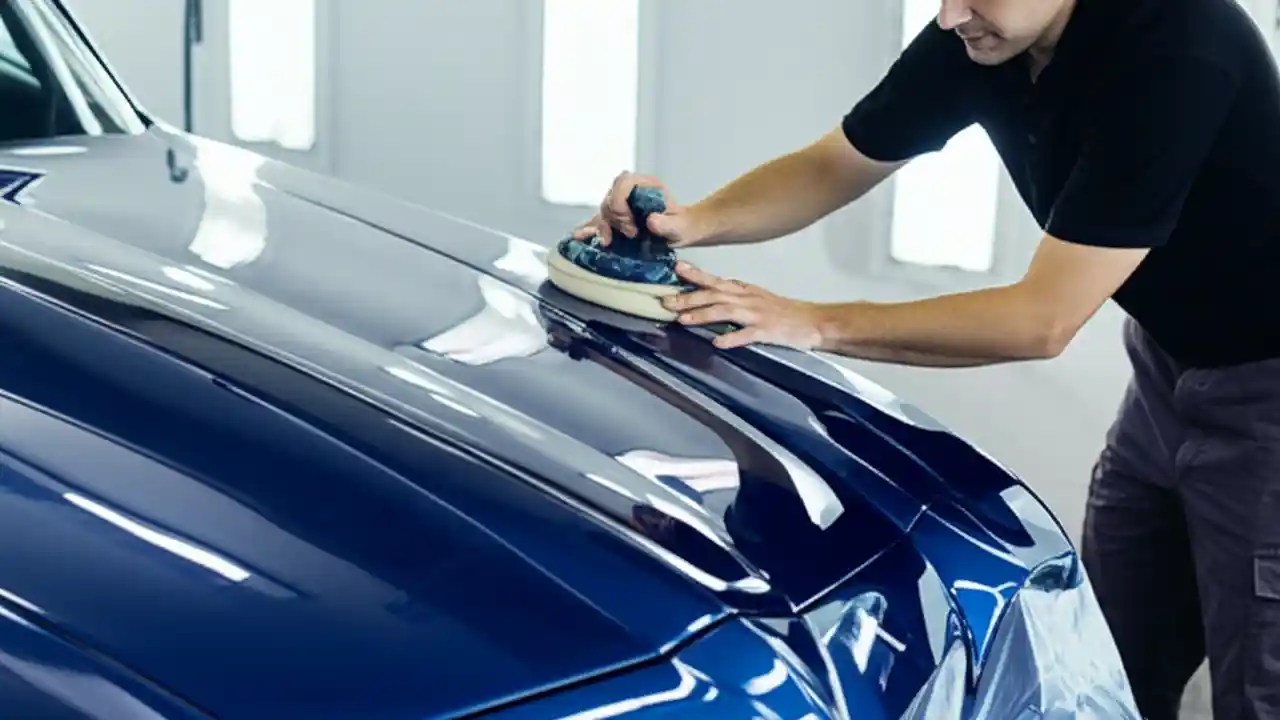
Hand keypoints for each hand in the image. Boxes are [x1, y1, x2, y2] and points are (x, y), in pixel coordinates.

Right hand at [572, 171, 705, 247]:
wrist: (680, 232)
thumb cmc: (682, 226)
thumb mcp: (679, 227)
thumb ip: (667, 224)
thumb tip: (651, 221)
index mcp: (645, 184)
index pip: (623, 182)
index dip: (620, 202)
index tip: (630, 225)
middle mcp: (631, 189)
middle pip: (610, 198)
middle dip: (616, 219)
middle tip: (631, 234)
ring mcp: (622, 202)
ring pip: (603, 209)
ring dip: (605, 226)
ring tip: (611, 241)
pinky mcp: (617, 217)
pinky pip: (599, 219)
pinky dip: (590, 227)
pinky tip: (578, 235)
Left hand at [662, 262, 825, 349]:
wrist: (812, 321)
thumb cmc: (783, 312)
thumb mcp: (756, 298)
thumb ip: (734, 297)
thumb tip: (709, 297)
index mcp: (743, 291)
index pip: (715, 281)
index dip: (695, 275)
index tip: (676, 269)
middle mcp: (747, 299)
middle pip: (713, 296)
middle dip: (688, 298)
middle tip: (665, 301)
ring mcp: (756, 315)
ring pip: (725, 312)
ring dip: (703, 315)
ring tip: (683, 320)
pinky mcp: (766, 331)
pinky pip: (747, 334)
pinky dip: (732, 338)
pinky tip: (718, 343)